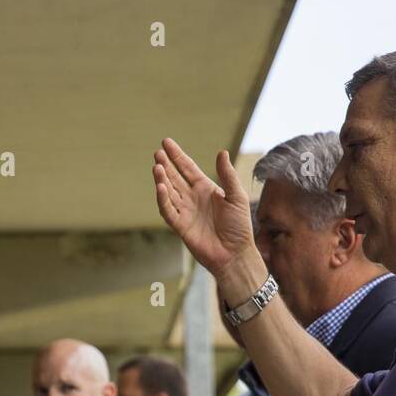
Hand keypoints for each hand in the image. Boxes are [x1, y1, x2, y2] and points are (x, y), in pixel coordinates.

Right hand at [153, 138, 259, 286]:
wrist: (235, 253)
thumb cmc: (239, 226)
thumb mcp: (236, 196)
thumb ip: (227, 175)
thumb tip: (222, 152)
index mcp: (205, 188)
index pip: (187, 168)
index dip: (177, 156)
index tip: (166, 143)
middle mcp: (192, 198)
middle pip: (175, 178)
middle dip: (165, 165)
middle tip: (157, 153)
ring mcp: (185, 211)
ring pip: (168, 192)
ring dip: (162, 179)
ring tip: (156, 166)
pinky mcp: (180, 226)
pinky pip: (168, 210)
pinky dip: (163, 199)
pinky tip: (160, 187)